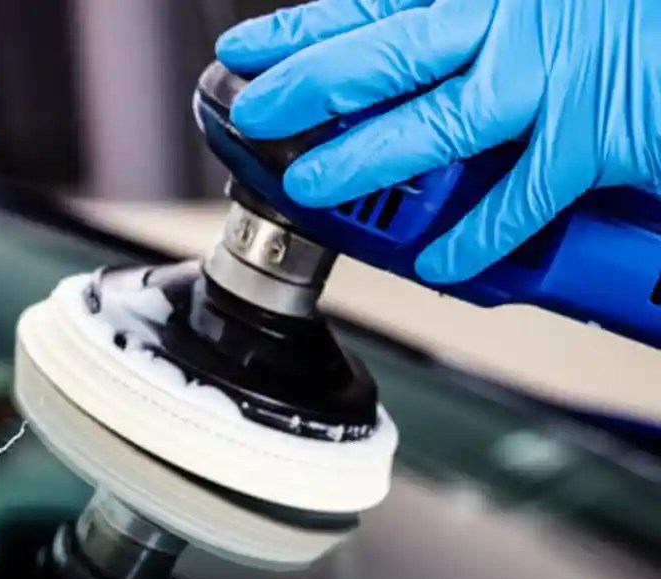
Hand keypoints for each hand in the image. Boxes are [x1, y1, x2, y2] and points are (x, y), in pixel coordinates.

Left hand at [215, 0, 660, 282]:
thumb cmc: (622, 23)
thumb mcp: (534, 10)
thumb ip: (459, 36)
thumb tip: (392, 66)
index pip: (372, 9)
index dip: (300, 32)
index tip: (245, 50)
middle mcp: (516, 22)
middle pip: (387, 57)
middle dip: (308, 88)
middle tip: (254, 113)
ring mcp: (555, 76)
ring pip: (437, 124)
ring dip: (364, 160)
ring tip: (310, 186)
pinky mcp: (599, 131)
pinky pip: (523, 195)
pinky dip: (477, 236)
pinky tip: (438, 264)